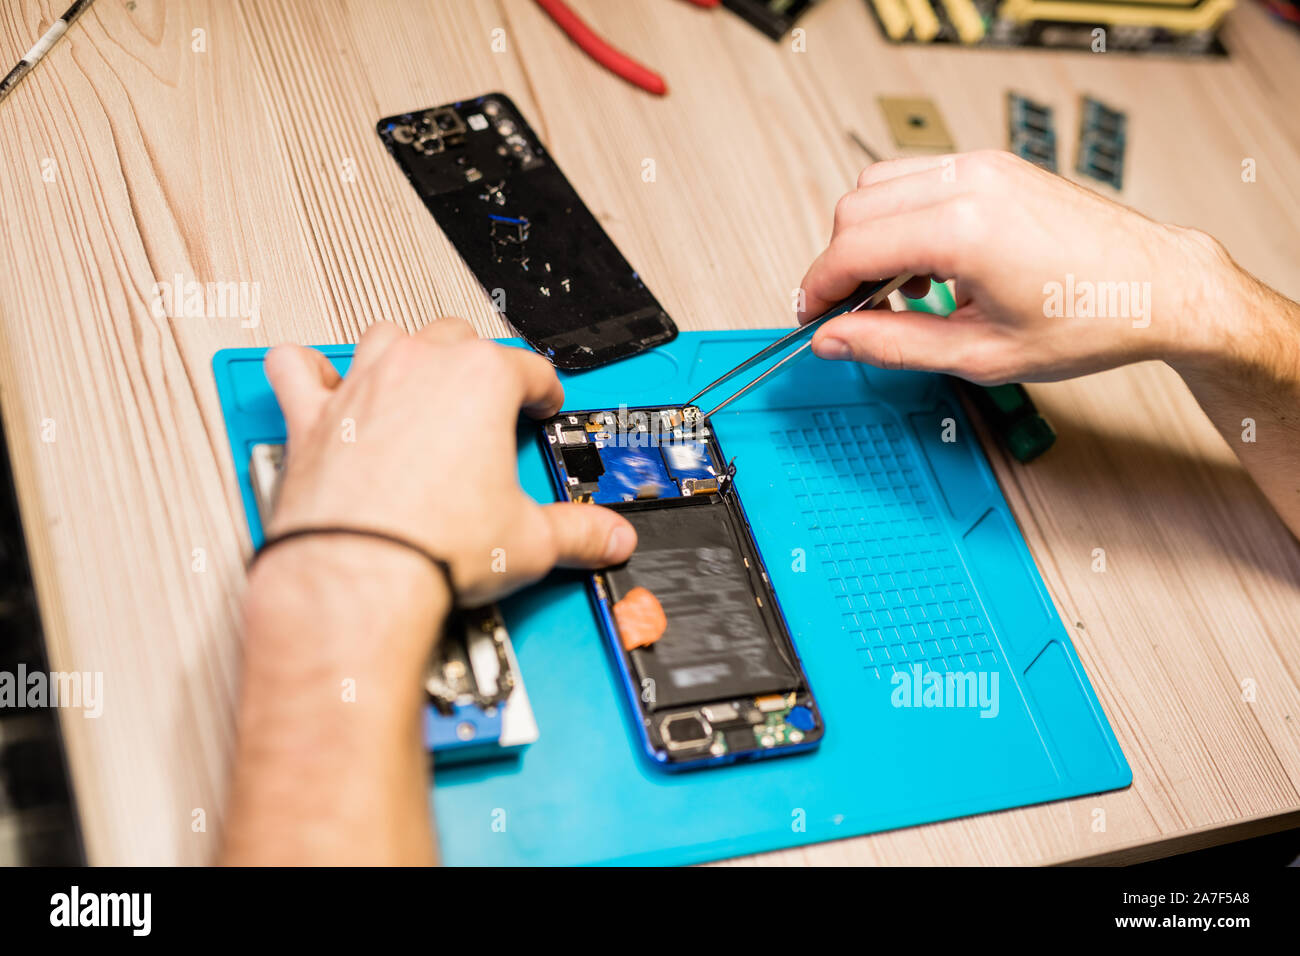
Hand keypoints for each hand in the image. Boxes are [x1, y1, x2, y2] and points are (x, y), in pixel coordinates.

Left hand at [262, 318, 636, 607]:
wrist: (360, 573)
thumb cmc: (434, 546)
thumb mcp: (530, 541)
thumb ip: (577, 532)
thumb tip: (608, 538)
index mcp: (481, 381)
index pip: (528, 367)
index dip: (542, 389)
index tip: (541, 405)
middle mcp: (418, 368)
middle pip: (457, 337)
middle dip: (476, 363)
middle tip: (486, 400)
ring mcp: (361, 386)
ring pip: (386, 337)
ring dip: (404, 353)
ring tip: (416, 382)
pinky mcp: (312, 416)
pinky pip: (296, 367)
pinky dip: (307, 370)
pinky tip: (319, 380)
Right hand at [799, 150, 1248, 383]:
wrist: (1156, 286)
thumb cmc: (1091, 317)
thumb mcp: (980, 353)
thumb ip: (893, 345)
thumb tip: (835, 340)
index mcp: (965, 229)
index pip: (852, 246)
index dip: (819, 286)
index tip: (812, 316)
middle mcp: (972, 184)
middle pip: (856, 207)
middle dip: (838, 261)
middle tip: (850, 311)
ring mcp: (985, 168)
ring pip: (880, 184)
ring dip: (868, 236)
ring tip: (895, 292)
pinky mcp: (995, 168)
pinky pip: (918, 179)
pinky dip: (900, 218)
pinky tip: (925, 265)